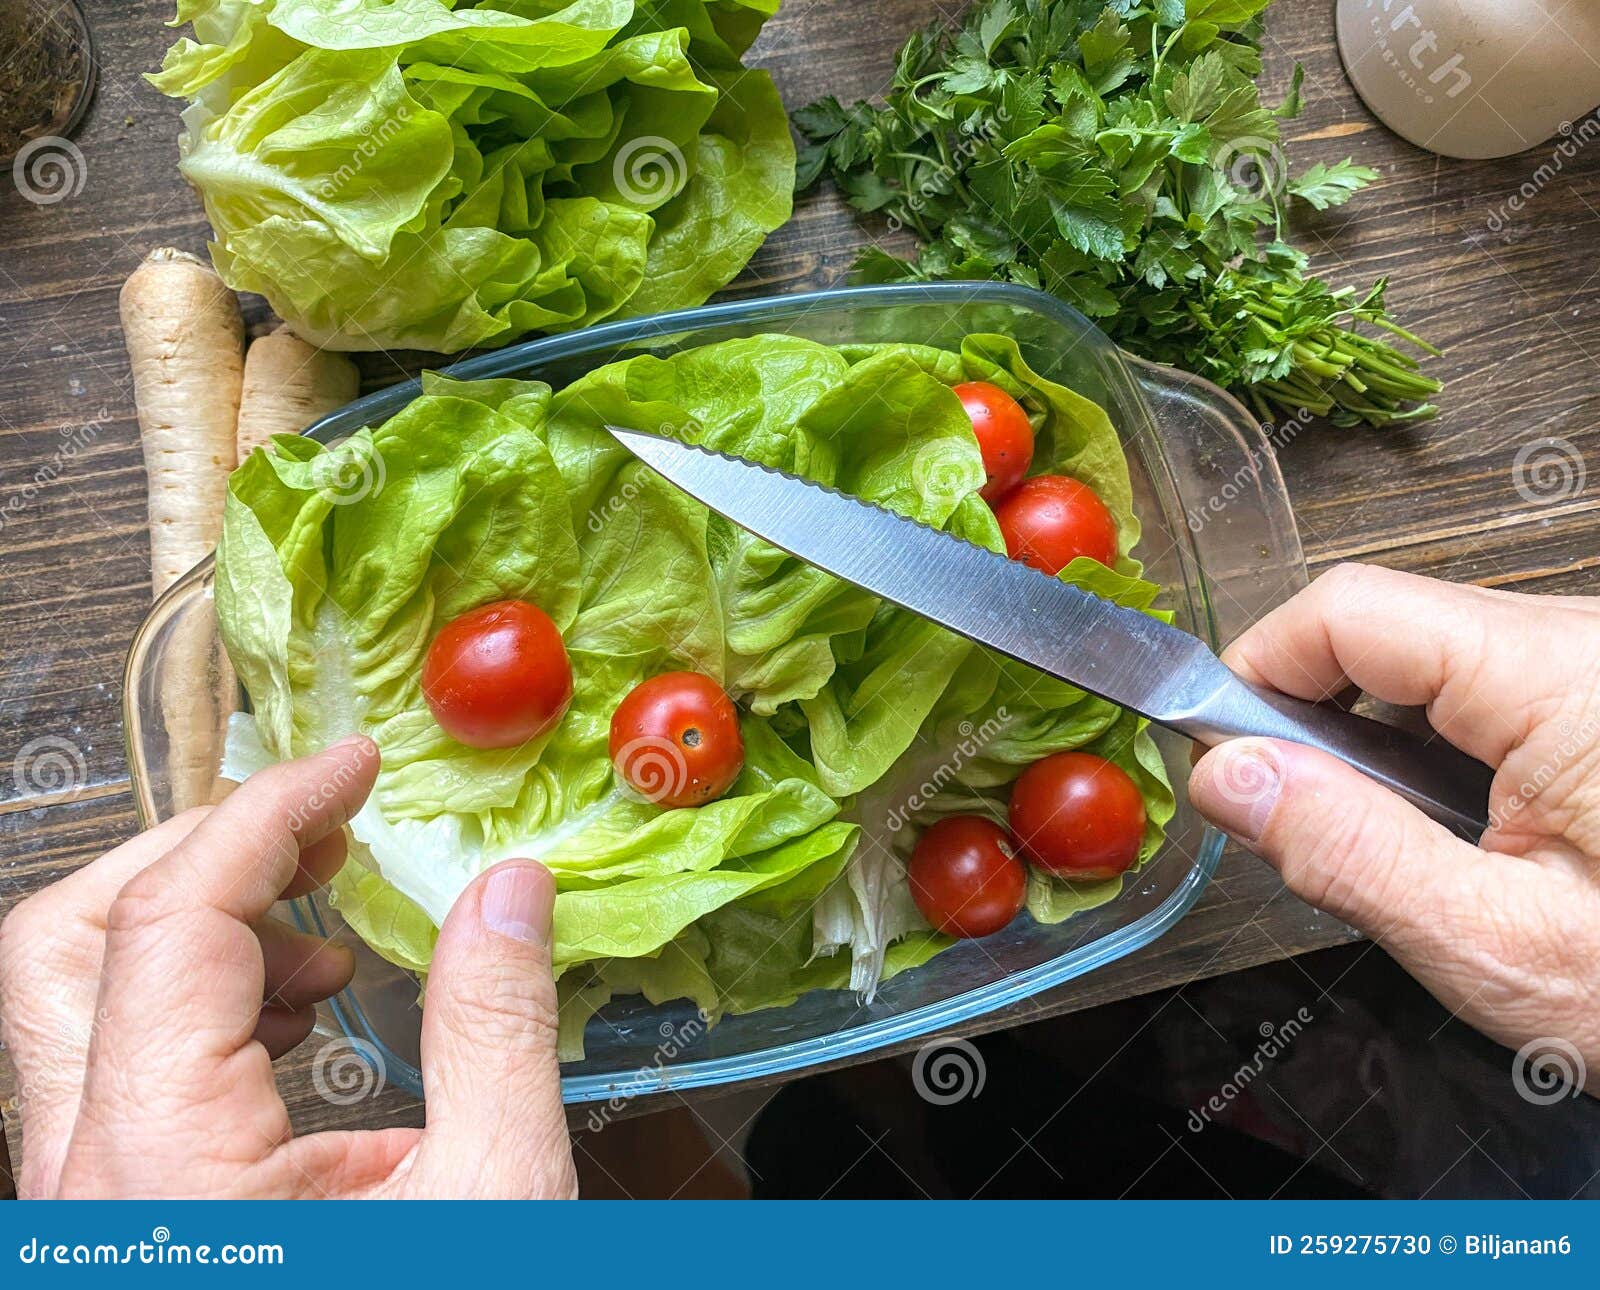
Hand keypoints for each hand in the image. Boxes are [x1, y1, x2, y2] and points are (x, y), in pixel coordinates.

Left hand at [0, 737, 575, 1197]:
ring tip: (329, 930)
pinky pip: (121, 1073)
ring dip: (202, 931)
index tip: (354, 763)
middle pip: (65, 946)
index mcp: (158, 1168)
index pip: (179, 918)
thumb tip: (510, 888)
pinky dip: (210, 1011)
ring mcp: (90, 1206)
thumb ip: (499, 1029)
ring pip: (76, 1007)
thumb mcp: (494, 1202)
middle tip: (312, 824)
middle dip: (193, 853)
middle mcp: (85, 1180)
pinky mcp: (123, 1224)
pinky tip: (309, 1024)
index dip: (268, 810)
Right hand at [1188, 564, 1599, 1092]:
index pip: (1348, 611)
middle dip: (1319, 727)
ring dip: (1383, 752)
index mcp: (1562, 680)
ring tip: (1422, 858)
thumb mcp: (1505, 949)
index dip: (1256, 671)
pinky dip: (1444, 759)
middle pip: (1384, 633)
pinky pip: (1488, 691)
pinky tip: (1479, 839)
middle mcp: (1587, 643)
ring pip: (1430, 666)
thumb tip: (1228, 779)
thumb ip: (1350, 855)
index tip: (1219, 755)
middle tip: (1315, 840)